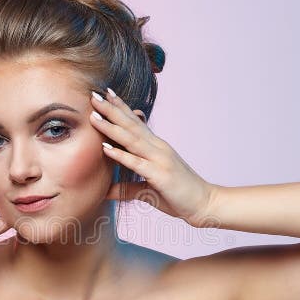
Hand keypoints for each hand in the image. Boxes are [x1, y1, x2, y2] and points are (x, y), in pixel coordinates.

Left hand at [90, 88, 218, 228]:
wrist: (206, 204)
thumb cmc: (179, 196)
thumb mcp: (149, 190)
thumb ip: (127, 188)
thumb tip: (105, 190)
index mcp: (157, 148)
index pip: (136, 124)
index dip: (120, 108)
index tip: (105, 94)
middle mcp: (158, 148)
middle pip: (131, 125)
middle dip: (111, 110)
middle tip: (94, 94)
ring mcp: (160, 160)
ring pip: (131, 139)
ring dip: (111, 126)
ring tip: (94, 115)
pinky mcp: (160, 175)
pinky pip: (136, 163)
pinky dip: (120, 154)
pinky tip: (105, 147)